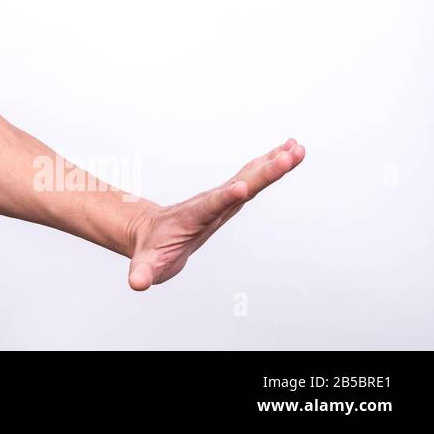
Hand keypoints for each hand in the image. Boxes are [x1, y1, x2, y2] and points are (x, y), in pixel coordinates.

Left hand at [126, 138, 306, 290]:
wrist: (147, 232)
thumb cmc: (150, 250)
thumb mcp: (145, 265)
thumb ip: (142, 273)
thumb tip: (136, 284)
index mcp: (193, 217)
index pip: (211, 206)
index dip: (226, 197)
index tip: (243, 188)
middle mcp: (209, 202)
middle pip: (239, 185)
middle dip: (264, 173)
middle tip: (288, 156)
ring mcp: (219, 198)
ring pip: (249, 178)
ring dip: (273, 163)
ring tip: (297, 148)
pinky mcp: (227, 198)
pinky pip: (251, 179)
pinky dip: (269, 166)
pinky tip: (285, 153)